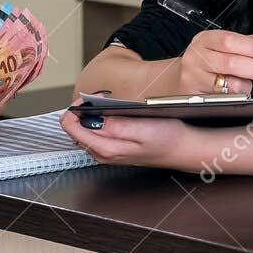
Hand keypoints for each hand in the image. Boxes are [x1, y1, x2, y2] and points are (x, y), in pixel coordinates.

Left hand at [59, 101, 206, 170]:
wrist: (181, 149)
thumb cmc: (167, 139)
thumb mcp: (143, 128)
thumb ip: (117, 126)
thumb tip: (94, 118)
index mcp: (106, 148)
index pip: (71, 128)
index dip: (75, 110)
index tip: (87, 99)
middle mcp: (102, 153)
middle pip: (74, 130)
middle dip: (82, 110)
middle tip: (98, 98)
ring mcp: (106, 152)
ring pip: (83, 131)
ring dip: (90, 114)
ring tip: (105, 103)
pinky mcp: (112, 148)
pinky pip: (95, 133)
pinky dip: (98, 120)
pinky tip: (111, 113)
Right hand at [176, 29, 252, 94]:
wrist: (181, 78)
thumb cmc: (206, 60)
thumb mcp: (222, 45)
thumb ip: (247, 43)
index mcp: (206, 39)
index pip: (231, 41)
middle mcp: (197, 57)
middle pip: (231, 63)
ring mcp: (195, 78)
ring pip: (230, 84)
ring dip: (248, 84)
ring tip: (251, 82)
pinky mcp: (197, 96)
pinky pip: (226, 98)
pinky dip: (239, 94)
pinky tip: (239, 90)